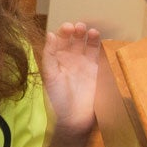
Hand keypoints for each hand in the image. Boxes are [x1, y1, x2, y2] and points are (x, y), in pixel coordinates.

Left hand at [40, 22, 106, 146]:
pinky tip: (96, 36)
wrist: (74, 118)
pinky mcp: (96, 70)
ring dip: (87, 34)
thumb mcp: (50, 76)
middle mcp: (69, 60)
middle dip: (75, 31)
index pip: (59, 40)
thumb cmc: (58, 99)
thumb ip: (49, 55)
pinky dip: (97, 44)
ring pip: (86, 43)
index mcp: (56, 60)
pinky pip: (97, 53)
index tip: (67, 28)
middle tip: (78, 27)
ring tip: (88, 30)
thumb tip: (50, 34)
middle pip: (73, 39)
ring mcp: (83, 64)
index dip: (63, 32)